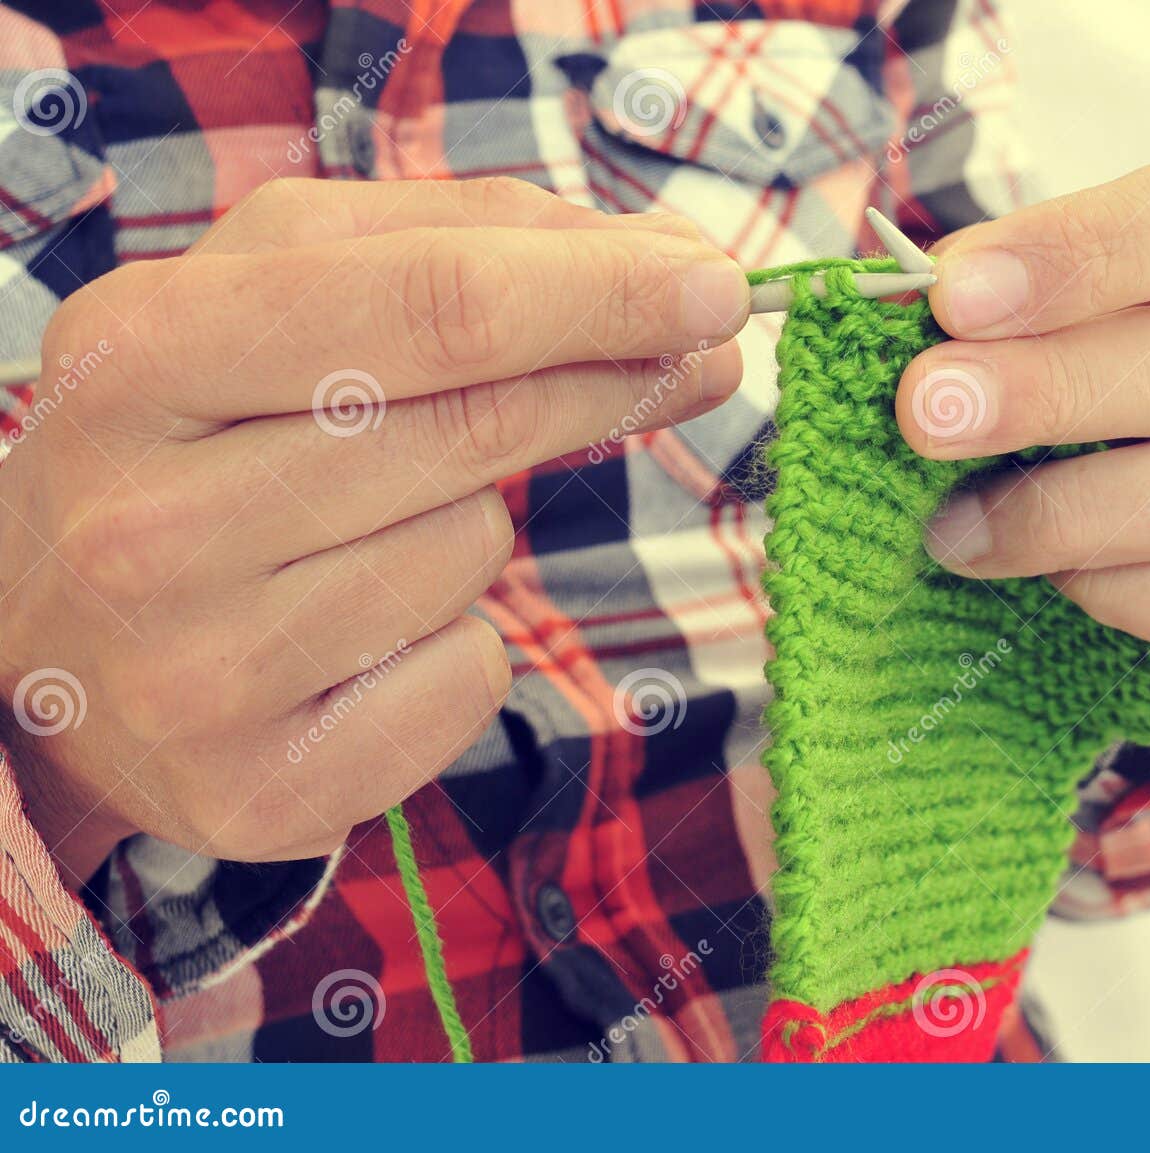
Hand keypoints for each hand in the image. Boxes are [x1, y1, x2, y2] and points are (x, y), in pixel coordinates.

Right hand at [0, 177, 747, 882]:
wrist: (44, 650)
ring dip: (474, 523)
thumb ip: (460, 245)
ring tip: (375, 524)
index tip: (718, 286)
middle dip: (609, 381)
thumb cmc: (198, 441)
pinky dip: (456, 640)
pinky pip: (467, 677)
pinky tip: (365, 633)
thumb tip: (667, 265)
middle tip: (692, 358)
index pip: (430, 304)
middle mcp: (150, 524)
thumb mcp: (278, 296)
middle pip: (473, 428)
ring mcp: (200, 675)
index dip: (600, 291)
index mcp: (143, 353)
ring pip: (471, 555)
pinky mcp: (263, 790)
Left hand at [904, 152, 1149, 668]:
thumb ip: (1026, 287)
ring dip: (1072, 508)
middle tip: (927, 411)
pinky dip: (1130, 596)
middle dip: (1049, 388)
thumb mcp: (1098, 289)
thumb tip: (915, 298)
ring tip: (956, 524)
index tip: (954, 297)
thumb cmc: (1144, 352)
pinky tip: (1053, 582)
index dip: (1080, 254)